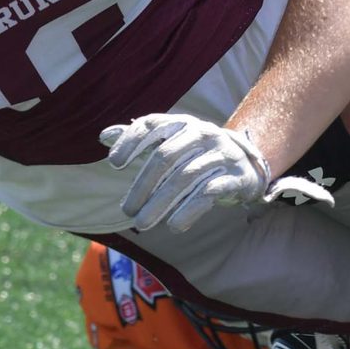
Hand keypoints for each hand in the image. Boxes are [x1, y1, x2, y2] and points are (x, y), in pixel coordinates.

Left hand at [103, 114, 327, 230]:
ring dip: (160, 203)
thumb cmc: (198, 153)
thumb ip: (140, 139)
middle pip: (166, 157)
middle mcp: (201, 134)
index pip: (152, 125)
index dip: (131, 141)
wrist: (246, 162)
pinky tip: (174, 225)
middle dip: (143, 186)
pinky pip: (210, 192)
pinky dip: (190, 209)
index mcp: (182, 124)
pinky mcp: (237, 176)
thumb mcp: (171, 141)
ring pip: (185, 177)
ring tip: (142, 224)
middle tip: (127, 211)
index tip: (114, 163)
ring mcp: (221, 153)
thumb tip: (102, 135)